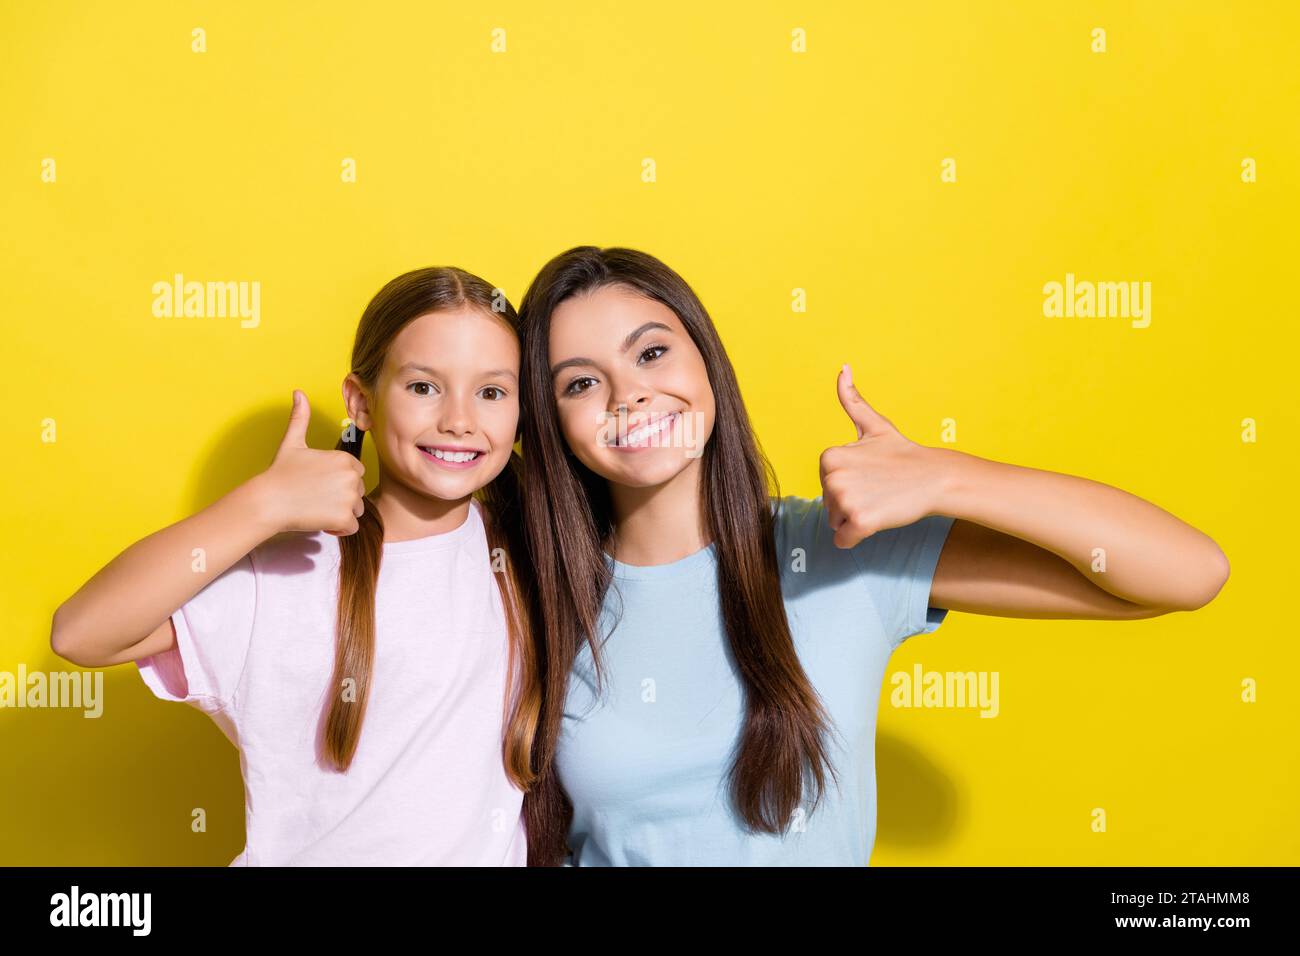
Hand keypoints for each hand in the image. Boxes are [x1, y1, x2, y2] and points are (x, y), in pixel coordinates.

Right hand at [256, 390, 366, 535]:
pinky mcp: (343, 517)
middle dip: (340, 498)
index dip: (338, 481)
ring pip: (356, 511)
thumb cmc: (280, 473)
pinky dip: (338, 528)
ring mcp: (349, 498)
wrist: (268, 501)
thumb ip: (300, 418)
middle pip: (358, 493)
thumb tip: (298, 392)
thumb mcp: (292, 442)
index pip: (356, 474)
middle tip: (315, 496)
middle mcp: (351, 476)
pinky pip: (351, 527)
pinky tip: (319, 520)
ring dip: (340, 514)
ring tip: (317, 508)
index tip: (319, 483)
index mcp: (345, 459)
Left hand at [819, 365, 946, 548]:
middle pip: (829, 506)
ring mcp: (845, 500)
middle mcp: (832, 477)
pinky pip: (844, 540)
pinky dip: (858, 537)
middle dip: (851, 503)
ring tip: (880, 501)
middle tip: (878, 489)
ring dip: (857, 518)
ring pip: (836, 523)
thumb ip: (852, 400)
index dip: (849, 485)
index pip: (826, 486)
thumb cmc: (903, 454)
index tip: (870, 476)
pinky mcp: (859, 521)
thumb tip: (843, 368)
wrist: (935, 477)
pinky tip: (878, 519)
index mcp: (829, 457)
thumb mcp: (874, 425)